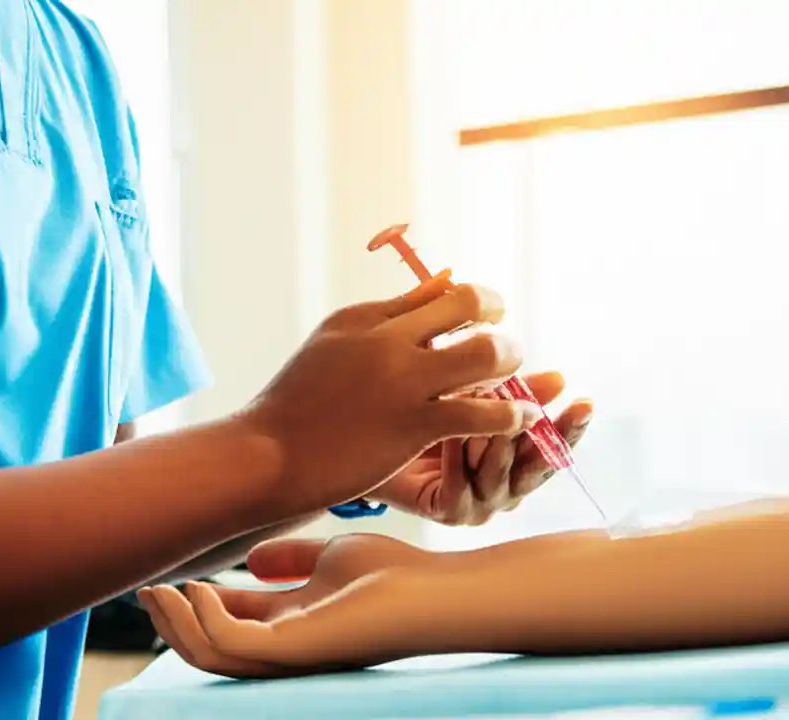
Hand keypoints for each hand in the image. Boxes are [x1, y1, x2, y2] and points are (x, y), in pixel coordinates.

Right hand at [138, 535, 436, 677]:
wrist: (435, 589)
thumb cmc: (397, 576)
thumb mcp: (331, 557)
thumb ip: (293, 559)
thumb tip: (252, 557)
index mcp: (291, 626)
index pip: (228, 621)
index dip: (190, 604)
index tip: (162, 578)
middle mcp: (284, 647)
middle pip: (210, 648)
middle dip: (172, 623)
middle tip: (144, 591)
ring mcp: (289, 653)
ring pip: (212, 655)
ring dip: (177, 625)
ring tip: (158, 591)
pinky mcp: (297, 648)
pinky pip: (234, 644)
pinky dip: (206, 620)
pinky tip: (197, 588)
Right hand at [242, 276, 542, 512]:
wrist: (268, 456)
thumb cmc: (296, 409)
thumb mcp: (330, 347)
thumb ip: (375, 325)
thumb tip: (423, 297)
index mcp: (366, 317)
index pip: (435, 291)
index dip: (467, 302)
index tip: (480, 318)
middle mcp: (388, 338)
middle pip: (467, 301)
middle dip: (496, 314)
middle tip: (505, 340)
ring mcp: (402, 381)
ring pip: (486, 352)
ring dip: (511, 362)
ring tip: (518, 382)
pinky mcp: (414, 425)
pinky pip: (483, 412)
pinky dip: (511, 415)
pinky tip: (520, 420)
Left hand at [373, 372, 592, 524]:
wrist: (365, 442)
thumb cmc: (424, 418)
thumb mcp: (473, 399)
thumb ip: (513, 394)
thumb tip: (558, 379)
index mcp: (516, 463)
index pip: (554, 447)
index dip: (570, 428)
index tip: (584, 402)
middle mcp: (503, 489)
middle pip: (536, 469)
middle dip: (547, 438)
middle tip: (548, 410)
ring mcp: (477, 505)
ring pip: (498, 477)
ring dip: (497, 442)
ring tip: (495, 412)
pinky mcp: (445, 513)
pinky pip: (459, 489)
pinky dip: (458, 461)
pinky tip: (451, 434)